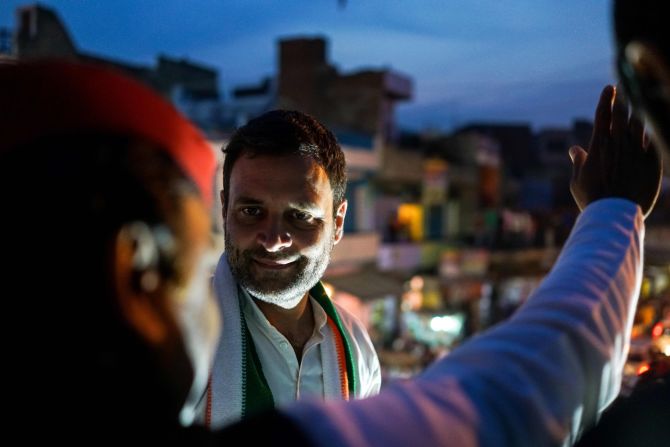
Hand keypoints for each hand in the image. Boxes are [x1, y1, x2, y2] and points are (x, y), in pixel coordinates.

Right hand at [569, 85, 661, 218]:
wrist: (616, 213)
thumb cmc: (592, 199)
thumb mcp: (577, 181)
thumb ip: (578, 162)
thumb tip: (574, 149)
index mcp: (598, 145)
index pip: (602, 115)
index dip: (606, 99)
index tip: (610, 88)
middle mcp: (619, 144)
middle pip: (621, 114)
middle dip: (621, 102)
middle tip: (622, 95)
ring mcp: (637, 151)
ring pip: (639, 124)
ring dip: (635, 117)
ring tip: (633, 114)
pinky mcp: (651, 162)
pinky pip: (650, 141)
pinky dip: (646, 136)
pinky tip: (643, 135)